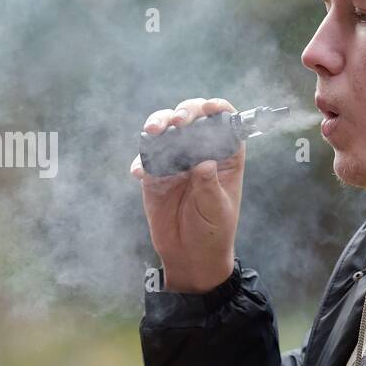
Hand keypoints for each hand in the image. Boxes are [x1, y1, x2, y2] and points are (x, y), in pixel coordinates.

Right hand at [131, 97, 243, 292]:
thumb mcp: (216, 208)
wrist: (190, 256)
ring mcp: (175, 161)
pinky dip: (141, 161)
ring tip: (152, 132)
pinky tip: (140, 172)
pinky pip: (145, 159)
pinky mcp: (154, 175)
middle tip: (176, 122)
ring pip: (165, 132)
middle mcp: (199, 152)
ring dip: (157, 125)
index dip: (217, 109)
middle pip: (191, 119)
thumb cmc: (213, 232)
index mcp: (225, 156)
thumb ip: (208, 184)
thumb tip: (202, 161)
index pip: (224, 123)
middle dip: (182, 113)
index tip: (208, 108)